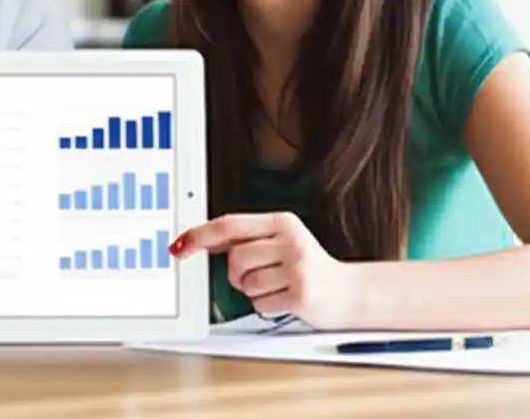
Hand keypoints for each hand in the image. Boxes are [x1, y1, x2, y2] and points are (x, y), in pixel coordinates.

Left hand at [169, 212, 361, 329]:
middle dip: (236, 274)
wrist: (349, 292)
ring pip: (245, 283)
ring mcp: (297, 267)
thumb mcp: (281, 242)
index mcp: (282, 222)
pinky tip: (285, 299)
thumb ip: (246, 239)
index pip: (229, 225)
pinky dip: (265, 306)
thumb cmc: (309, 267)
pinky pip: (259, 303)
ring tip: (276, 287)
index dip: (199, 236)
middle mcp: (290, 240)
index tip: (180, 246)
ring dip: (253, 291)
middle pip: (234, 258)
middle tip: (258, 276)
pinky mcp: (301, 293)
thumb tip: (201, 240)